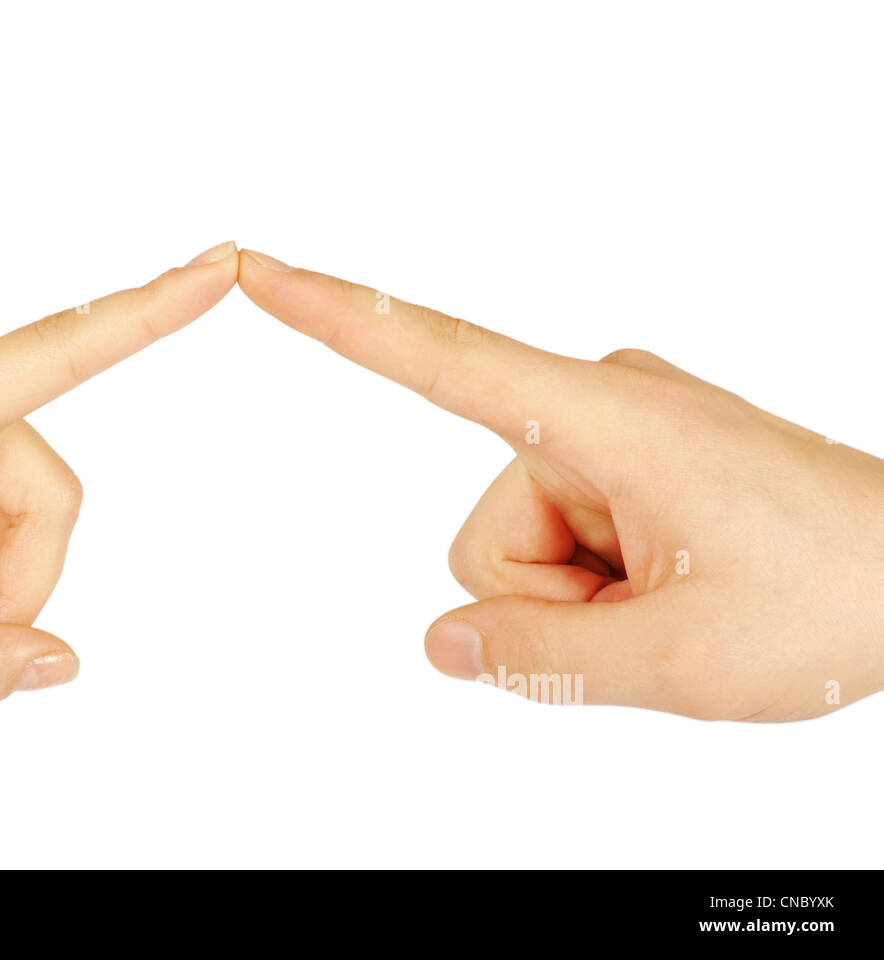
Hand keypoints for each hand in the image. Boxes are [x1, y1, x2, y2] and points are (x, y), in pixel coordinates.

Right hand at [237, 248, 883, 719]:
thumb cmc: (842, 592)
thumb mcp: (680, 658)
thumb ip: (538, 660)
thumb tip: (443, 644)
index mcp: (604, 418)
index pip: (440, 358)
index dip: (340, 318)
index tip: (262, 273)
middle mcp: (598, 407)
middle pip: (486, 538)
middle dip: (554, 604)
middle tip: (659, 617)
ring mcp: (616, 436)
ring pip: (523, 557)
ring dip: (587, 604)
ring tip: (680, 601)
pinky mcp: (630, 463)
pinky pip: (564, 549)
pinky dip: (606, 591)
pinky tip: (677, 587)